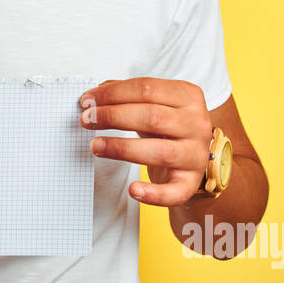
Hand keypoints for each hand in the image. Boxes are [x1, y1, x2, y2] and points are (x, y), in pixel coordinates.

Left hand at [79, 77, 211, 206]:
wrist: (192, 156)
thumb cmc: (167, 126)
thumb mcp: (153, 103)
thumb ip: (126, 95)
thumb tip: (94, 95)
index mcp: (188, 96)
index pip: (147, 89)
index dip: (113, 94)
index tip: (87, 101)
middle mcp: (196, 124)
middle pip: (153, 117)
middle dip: (113, 117)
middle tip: (87, 120)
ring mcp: (196, 154)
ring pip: (160, 151)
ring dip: (122, 149)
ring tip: (96, 146)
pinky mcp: (190, 183)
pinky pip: (174, 192)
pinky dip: (153, 193)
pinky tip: (133, 190)